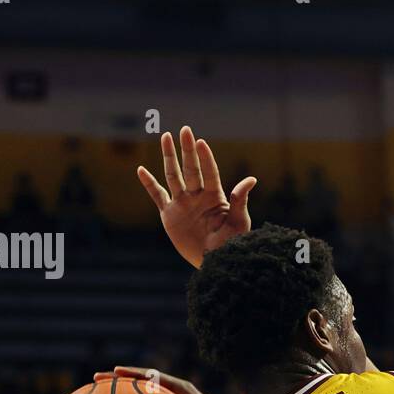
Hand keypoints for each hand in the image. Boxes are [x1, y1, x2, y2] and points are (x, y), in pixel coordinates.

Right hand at [137, 125, 255, 268]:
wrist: (215, 263)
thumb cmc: (232, 244)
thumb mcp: (239, 222)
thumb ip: (240, 200)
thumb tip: (251, 179)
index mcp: (215, 197)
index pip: (209, 172)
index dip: (205, 158)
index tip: (201, 143)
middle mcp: (197, 196)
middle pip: (190, 168)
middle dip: (187, 150)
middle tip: (184, 130)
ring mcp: (182, 204)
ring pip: (173, 175)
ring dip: (169, 157)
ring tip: (166, 137)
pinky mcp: (169, 215)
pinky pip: (157, 195)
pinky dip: (149, 183)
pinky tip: (141, 169)